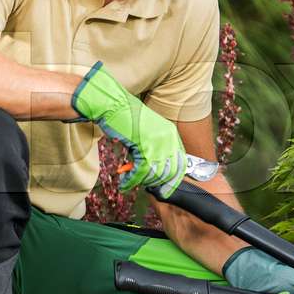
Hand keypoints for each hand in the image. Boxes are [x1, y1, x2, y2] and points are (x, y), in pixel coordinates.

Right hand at [69, 61, 187, 194]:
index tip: (165, 188)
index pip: (181, 163)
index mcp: (171, 133)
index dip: (173, 179)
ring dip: (141, 182)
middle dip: (157, 183)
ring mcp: (156, 142)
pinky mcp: (143, 146)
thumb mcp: (146, 132)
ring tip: (130, 183)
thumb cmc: (126, 118)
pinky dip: (132, 181)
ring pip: (154, 173)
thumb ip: (154, 149)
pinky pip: (140, 172)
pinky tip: (125, 184)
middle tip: (147, 188)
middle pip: (169, 171)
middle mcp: (167, 138)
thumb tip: (153, 171)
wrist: (112, 105)